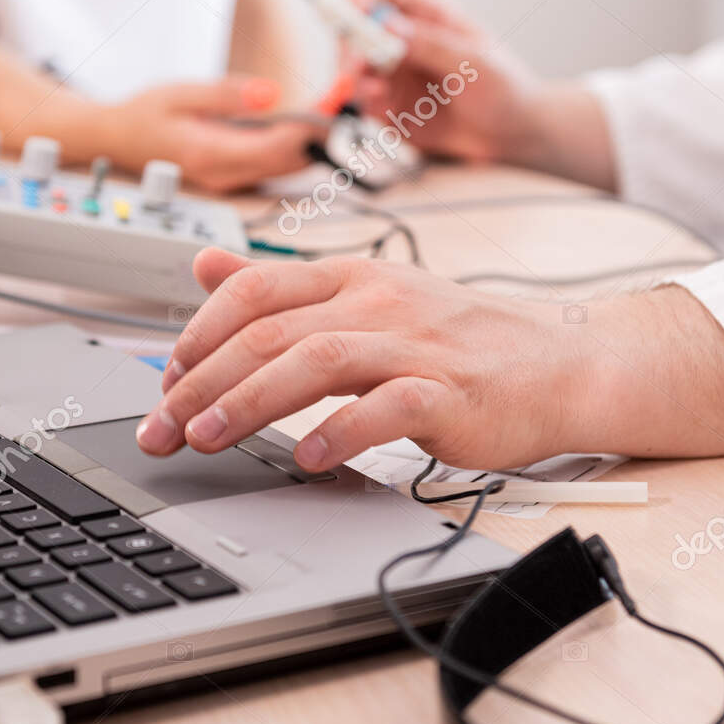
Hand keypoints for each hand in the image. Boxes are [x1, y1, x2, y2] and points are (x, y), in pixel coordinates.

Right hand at [103, 77, 320, 192]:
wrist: (116, 139)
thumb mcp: (181, 93)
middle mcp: (226, 176)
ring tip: (332, 101)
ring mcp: (230, 181)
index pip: (280, 146)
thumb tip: (273, 93)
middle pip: (292, 161)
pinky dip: (294, 143)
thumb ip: (228, 95)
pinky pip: (274, 165)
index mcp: (212, 154)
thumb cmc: (144, 114)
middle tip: (345, 93)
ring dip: (312, 138)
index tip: (336, 94)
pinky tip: (304, 119)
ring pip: (288, 167)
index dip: (314, 122)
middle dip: (322, 129)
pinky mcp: (233, 176)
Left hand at [135, 248, 584, 470]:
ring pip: (317, 360)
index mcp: (352, 277)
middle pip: (270, 331)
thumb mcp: (366, 296)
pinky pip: (389, 407)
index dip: (198, 332)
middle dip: (204, 382)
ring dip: (251, 402)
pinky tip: (307, 457)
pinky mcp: (451, 392)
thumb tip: (204, 267)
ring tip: (207, 439)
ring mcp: (416, 344)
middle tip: (163, 428)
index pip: (255, 289)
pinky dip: (342, 432)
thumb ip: (283, 285)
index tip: (166, 381)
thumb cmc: (459, 340)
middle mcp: (378, 302)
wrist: (560, 365)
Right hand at [344, 0, 540, 163]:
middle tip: (354, 67)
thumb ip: (431, 45)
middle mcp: (406, 41)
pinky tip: (382, 107)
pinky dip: (365, 103)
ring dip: (355, 78)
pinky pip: (364, 100)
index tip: (352, 18)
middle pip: (357, 29)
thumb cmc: (506, 90)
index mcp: (428, 16)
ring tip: (374, 92)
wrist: (514, 135)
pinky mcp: (392, 105)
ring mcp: (397, 73)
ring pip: (355, 66)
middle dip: (350, 46)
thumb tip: (388, 26)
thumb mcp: (475, 64)